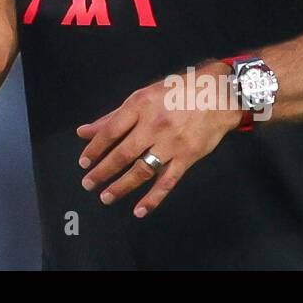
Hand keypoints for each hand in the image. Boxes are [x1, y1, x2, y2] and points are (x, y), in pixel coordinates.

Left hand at [76, 63, 241, 217]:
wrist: (218, 94)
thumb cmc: (176, 92)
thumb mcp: (143, 96)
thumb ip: (113, 117)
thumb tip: (83, 132)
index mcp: (140, 106)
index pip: (110, 131)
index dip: (94, 149)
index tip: (83, 163)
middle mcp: (154, 125)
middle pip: (123, 154)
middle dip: (102, 171)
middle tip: (88, 184)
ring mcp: (171, 143)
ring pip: (142, 170)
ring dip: (121, 186)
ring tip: (106, 197)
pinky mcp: (187, 157)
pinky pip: (167, 181)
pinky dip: (153, 198)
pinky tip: (139, 210)